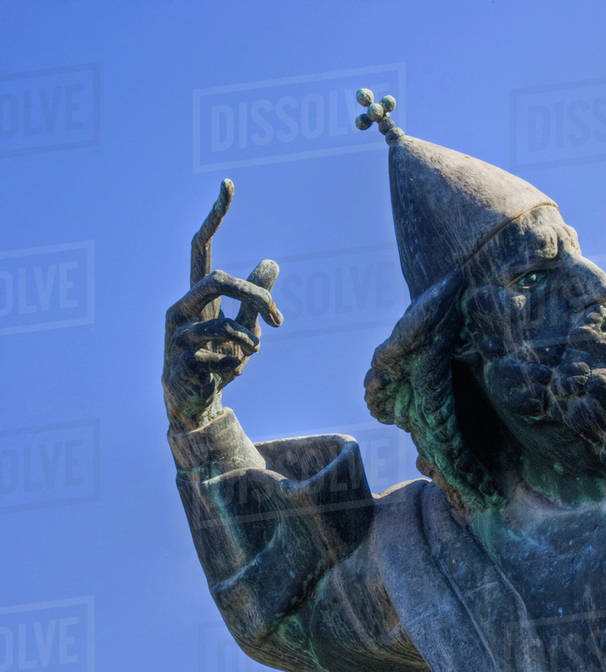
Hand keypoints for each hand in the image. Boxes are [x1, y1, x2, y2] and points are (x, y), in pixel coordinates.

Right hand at [163, 179, 282, 431]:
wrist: (197, 401)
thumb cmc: (217, 361)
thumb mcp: (244, 327)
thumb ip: (255, 299)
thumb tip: (272, 261)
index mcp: (196, 294)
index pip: (203, 247)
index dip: (215, 216)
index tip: (229, 184)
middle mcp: (180, 306)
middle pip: (217, 279)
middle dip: (255, 297)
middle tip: (280, 320)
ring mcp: (174, 332)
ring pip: (222, 323)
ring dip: (248, 341)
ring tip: (252, 355)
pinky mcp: (178, 358)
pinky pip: (220, 353)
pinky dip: (235, 363)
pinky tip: (226, 372)